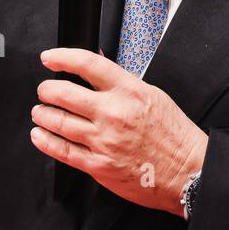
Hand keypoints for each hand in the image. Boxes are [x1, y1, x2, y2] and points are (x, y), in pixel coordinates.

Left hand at [31, 48, 208, 217]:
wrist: (189, 172)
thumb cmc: (174, 135)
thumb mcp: (152, 96)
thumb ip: (122, 82)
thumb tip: (96, 65)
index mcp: (129, 91)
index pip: (88, 64)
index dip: (62, 58)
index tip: (49, 58)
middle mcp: (114, 113)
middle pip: (65, 94)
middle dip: (47, 89)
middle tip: (44, 89)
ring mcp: (104, 141)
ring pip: (59, 122)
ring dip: (43, 114)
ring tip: (40, 111)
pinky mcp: (99, 166)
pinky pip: (63, 151)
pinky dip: (46, 141)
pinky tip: (40, 135)